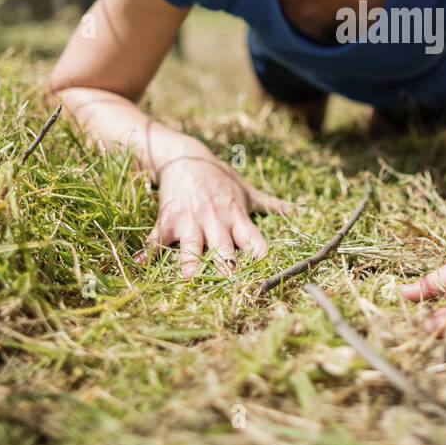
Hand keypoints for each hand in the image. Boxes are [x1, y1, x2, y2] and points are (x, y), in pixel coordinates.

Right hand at [135, 153, 297, 276]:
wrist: (187, 157)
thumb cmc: (222, 179)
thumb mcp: (249, 191)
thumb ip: (275, 205)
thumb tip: (304, 211)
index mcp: (237, 217)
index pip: (254, 240)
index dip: (260, 256)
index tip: (265, 273)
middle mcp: (215, 221)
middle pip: (223, 248)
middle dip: (226, 267)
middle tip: (230, 287)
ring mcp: (190, 220)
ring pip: (191, 245)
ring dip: (189, 262)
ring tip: (188, 278)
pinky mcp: (168, 219)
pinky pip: (157, 238)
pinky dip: (148, 252)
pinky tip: (141, 264)